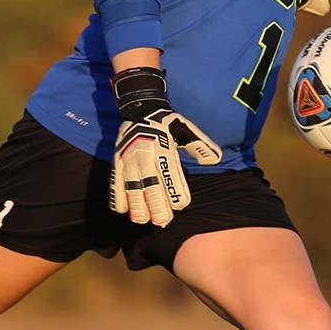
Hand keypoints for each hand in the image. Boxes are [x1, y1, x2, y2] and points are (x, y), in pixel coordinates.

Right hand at [109, 67, 221, 226]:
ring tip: (143, 220)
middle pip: (150, 187)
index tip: (180, 205)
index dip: (175, 193)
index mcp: (163, 148)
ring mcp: (128, 159)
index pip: (170, 176)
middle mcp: (144, 155)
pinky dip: (117, 197)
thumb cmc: (167, 123)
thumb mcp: (185, 129)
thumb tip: (215, 159)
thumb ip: (200, 144)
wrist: (140, 108)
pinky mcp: (117, 161)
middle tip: (163, 221)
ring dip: (137, 207)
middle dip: (156, 207)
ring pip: (131, 188)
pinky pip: (116, 182)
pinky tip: (123, 210)